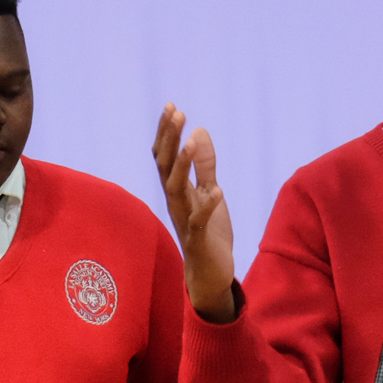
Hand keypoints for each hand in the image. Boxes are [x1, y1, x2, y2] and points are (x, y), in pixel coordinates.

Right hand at [152, 103, 237, 322]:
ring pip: (176, 191)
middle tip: (177, 113)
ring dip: (183, 166)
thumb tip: (200, 131)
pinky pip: (199, 222)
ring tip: (190, 142)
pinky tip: (217, 191)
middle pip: (165, 168)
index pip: (165, 157)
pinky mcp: (199, 240)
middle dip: (170, 140)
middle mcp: (175, 203)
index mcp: (177, 191)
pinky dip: (207, 206)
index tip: (172, 107)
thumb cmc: (209, 233)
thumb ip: (205, 165)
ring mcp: (185, 221)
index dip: (167, 133)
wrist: (211, 275)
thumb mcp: (210, 193)